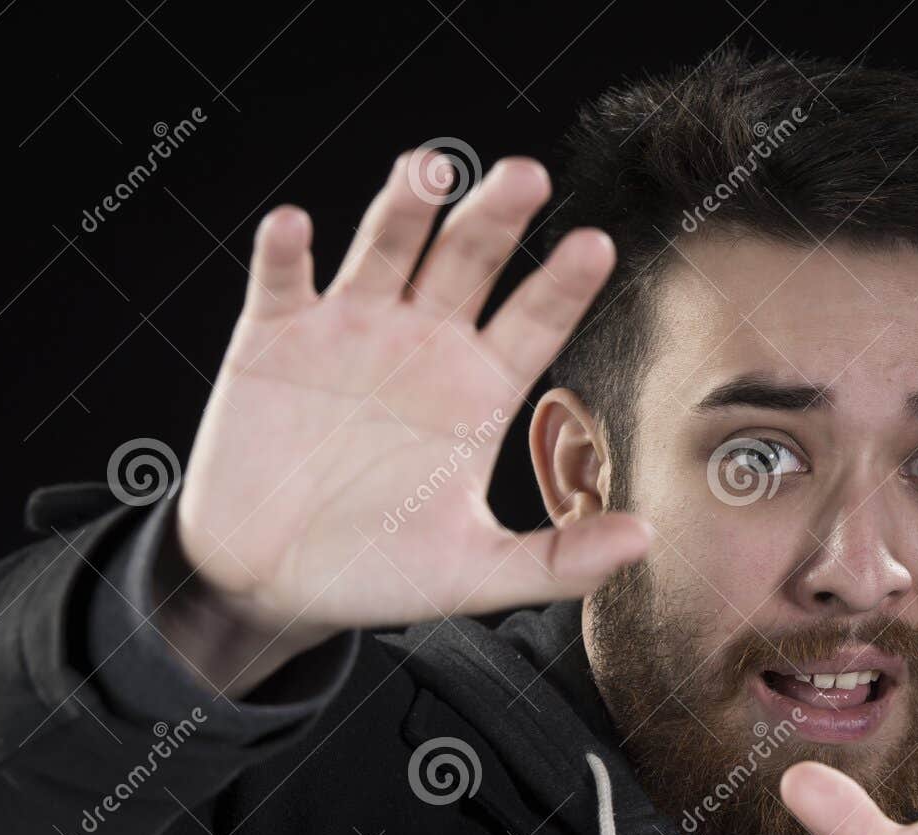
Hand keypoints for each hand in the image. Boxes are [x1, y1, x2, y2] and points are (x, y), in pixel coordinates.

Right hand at [159, 149, 652, 693]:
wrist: (272, 581)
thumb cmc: (376, 571)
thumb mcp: (473, 575)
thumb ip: (558, 559)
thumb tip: (645, 539)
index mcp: (480, 390)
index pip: (536, 321)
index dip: (563, 284)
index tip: (596, 246)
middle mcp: (424, 345)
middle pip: (469, 261)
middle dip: (496, 218)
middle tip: (526, 177)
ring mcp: (350, 331)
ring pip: (386, 248)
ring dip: (405, 208)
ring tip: (428, 170)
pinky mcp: (275, 337)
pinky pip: (283, 281)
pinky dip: (287, 254)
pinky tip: (296, 230)